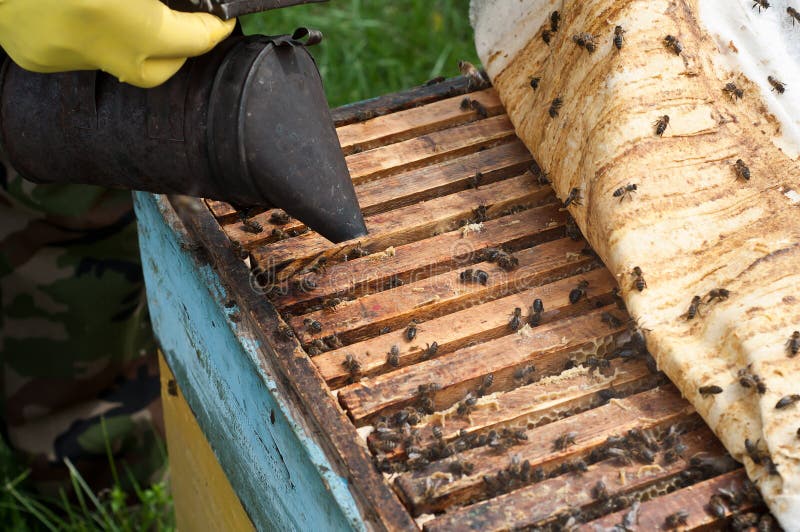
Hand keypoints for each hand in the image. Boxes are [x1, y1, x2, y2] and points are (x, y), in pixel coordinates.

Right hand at [0, 0, 235, 87]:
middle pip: (164, 68)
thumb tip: (173, 7)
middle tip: (185, 22)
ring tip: (136, 16)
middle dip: (180, 47)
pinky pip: (84, 58)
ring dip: (138, 47)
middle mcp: (106, 52)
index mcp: (136, 25)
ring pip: (124, 68)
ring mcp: (67, 59)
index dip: (216, 27)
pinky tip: (91, 18)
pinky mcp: (38, 59)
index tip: (223, 20)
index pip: (197, 38)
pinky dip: (96, 41)